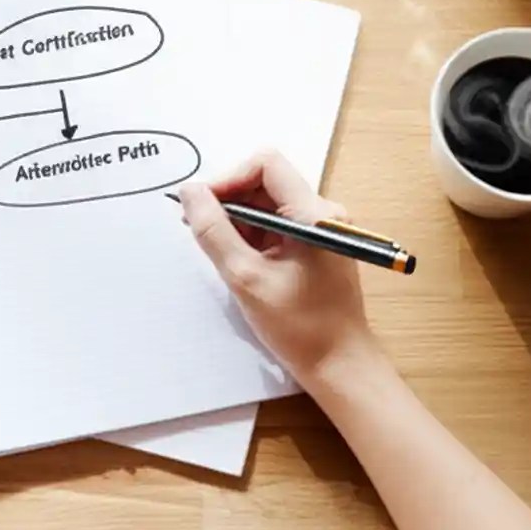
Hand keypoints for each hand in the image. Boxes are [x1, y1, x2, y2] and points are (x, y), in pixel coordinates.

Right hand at [179, 150, 373, 382]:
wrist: (340, 365)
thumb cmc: (300, 327)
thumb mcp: (245, 278)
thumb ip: (214, 231)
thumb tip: (190, 193)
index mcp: (313, 214)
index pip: (265, 164)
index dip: (228, 178)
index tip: (202, 205)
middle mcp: (322, 212)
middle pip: (265, 183)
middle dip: (228, 200)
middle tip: (198, 228)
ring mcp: (320, 229)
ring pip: (268, 205)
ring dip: (237, 221)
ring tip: (218, 252)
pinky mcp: (315, 246)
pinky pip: (276, 226)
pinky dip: (251, 237)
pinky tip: (237, 262)